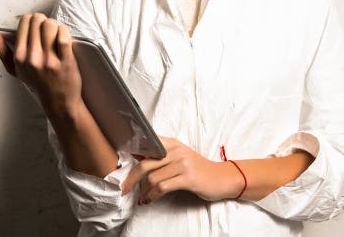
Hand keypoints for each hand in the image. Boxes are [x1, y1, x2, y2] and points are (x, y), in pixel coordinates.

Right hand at [0, 13, 82, 115]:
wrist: (58, 100)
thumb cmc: (37, 82)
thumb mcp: (13, 67)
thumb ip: (0, 47)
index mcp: (19, 56)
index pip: (25, 21)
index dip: (32, 20)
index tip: (35, 27)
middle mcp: (32, 58)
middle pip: (38, 20)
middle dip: (43, 21)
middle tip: (46, 31)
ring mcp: (49, 60)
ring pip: (50, 25)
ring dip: (54, 26)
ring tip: (54, 34)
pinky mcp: (65, 61)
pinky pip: (63, 35)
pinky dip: (64, 32)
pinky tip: (62, 38)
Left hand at [121, 136, 243, 203]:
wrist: (222, 178)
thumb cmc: (199, 169)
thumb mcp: (180, 156)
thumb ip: (161, 155)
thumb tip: (136, 157)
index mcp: (172, 143)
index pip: (146, 145)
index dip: (131, 155)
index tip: (121, 167)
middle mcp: (176, 151)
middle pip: (145, 163)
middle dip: (131, 179)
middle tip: (123, 189)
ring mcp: (182, 164)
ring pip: (153, 178)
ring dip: (144, 191)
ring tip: (142, 197)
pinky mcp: (188, 178)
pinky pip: (163, 187)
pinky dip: (153, 195)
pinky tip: (149, 200)